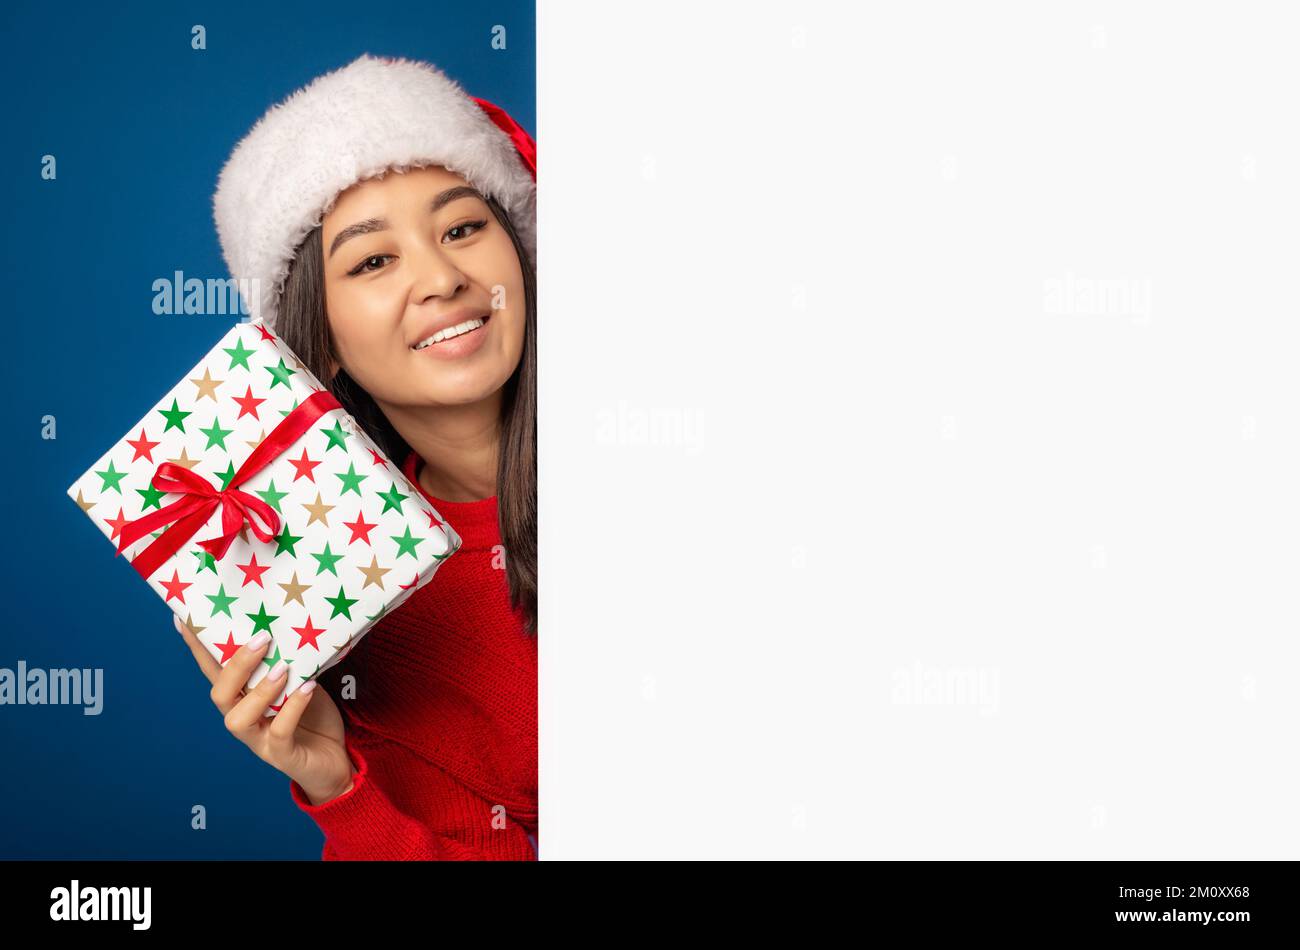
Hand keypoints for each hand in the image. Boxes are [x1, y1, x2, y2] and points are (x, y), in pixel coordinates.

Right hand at [174, 614, 355, 804]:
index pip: (214, 671)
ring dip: (259, 691)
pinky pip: (279, 732)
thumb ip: (286, 661)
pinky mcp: (281, 755)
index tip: (183, 618)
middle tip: (261, 638)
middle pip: (219, 694)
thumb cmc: (314, 716)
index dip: (197, 648)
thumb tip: (285, 622)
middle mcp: (243, 718)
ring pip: (239, 719)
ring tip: (282, 668)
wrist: (337, 758)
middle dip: (236, 665)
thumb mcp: (299, 681)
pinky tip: (308, 688)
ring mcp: (258, 740)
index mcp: (242, 698)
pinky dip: (292, 708)